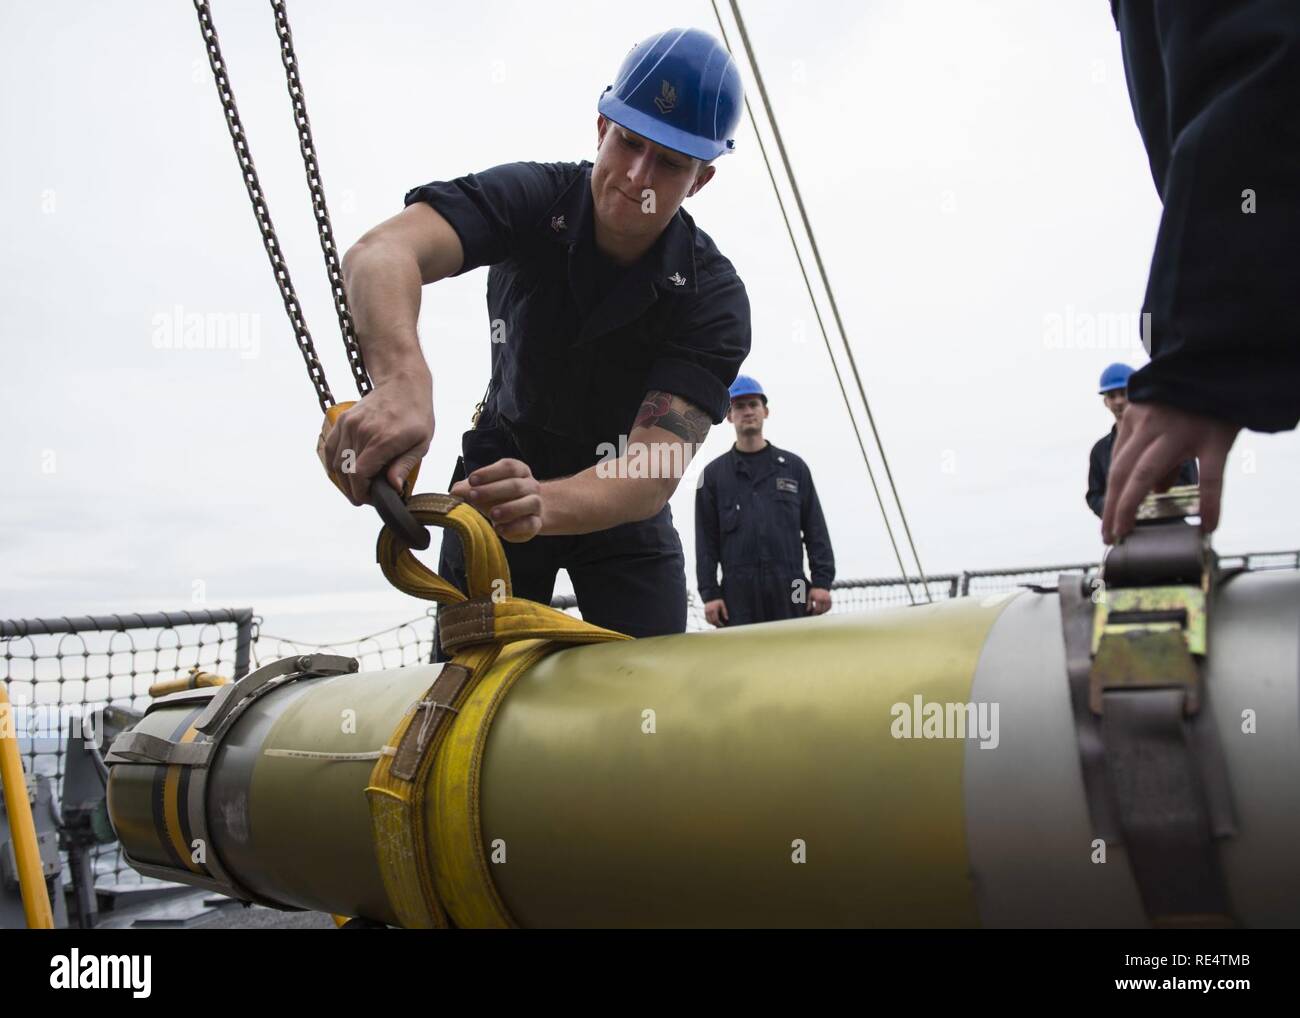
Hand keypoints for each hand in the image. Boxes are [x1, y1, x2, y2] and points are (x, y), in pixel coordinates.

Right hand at [318, 375, 432, 505]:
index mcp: (382, 440)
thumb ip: (404, 466)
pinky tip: (345, 472)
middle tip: (367, 496)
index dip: (361, 493)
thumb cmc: (416, 414)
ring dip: (345, 479)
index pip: (359, 475)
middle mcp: (362, 432)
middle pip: (346, 472)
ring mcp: (350, 425)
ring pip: (336, 463)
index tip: (370, 499)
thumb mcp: (421, 443)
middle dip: (354, 490)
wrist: (402, 384)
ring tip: (360, 484)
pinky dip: (334, 463)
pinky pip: (330, 448)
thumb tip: (393, 487)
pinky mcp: (343, 420)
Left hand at [451, 458, 542, 541]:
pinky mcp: (536, 522)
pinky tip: (499, 529)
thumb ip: (468, 489)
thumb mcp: (483, 488)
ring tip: (492, 515)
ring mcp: (536, 504)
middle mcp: (530, 485)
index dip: (489, 473)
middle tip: (473, 496)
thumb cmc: (499, 497)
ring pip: (529, 503)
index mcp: (519, 471)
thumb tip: (454, 493)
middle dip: (493, 490)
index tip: (472, 480)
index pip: (508, 467)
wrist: (524, 513)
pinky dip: (515, 527)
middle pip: (515, 484)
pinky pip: (530, 523)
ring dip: (509, 508)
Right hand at [703, 598, 728, 626]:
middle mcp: (709, 611)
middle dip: (716, 624)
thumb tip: (726, 619)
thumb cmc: (718, 601)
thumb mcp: (722, 605)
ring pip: (709, 621)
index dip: (719, 623)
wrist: (711, 597)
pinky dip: (710, 621)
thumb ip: (724, 612)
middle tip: (720, 625)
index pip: (716, 620)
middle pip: (712, 621)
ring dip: (713, 623)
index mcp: (713, 610)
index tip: (722, 625)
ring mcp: (706, 612)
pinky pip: (707, 619)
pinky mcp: (705, 612)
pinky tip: (714, 621)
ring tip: (717, 624)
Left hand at [808, 587, 831, 614]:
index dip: (815, 612)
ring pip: (826, 610)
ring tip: (818, 611)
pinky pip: (829, 607)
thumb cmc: (814, 592)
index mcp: (818, 599)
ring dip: (822, 612)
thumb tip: (808, 610)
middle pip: (821, 610)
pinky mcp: (830, 601)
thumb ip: (809, 604)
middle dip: (818, 613)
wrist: (821, 586)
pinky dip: (826, 610)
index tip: (812, 613)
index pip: (817, 609)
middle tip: (815, 613)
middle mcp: (824, 600)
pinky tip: (822, 610)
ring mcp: (828, 600)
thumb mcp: (810, 597)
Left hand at [1102, 401, 1240, 544]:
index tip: (1108, 517)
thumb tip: (1156, 491)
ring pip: (1145, 474)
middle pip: (1121, 471)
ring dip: (1130, 505)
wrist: (1224, 365)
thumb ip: (1155, 450)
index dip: (1111, 494)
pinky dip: (1209, 503)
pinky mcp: (1214, 436)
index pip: (1118, 462)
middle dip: (1112, 506)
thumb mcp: (1164, 417)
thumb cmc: (1193, 397)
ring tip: (1126, 531)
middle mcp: (1150, 423)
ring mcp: (1180, 429)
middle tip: (1108, 533)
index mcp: (1136, 418)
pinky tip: (1209, 523)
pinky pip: (1209, 476)